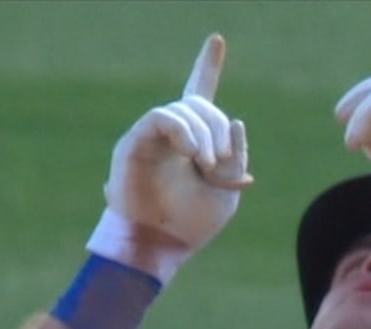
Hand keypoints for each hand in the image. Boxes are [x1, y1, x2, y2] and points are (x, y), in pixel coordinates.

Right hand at [88, 34, 252, 281]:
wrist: (160, 245)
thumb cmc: (192, 223)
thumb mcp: (228, 190)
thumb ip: (236, 157)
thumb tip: (234, 120)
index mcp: (194, 141)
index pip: (200, 95)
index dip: (207, 67)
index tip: (216, 41)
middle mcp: (171, 134)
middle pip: (199, 104)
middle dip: (218, 127)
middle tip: (222, 162)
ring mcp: (151, 137)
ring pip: (183, 109)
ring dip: (204, 134)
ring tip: (207, 165)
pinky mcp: (134, 143)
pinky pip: (161, 118)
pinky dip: (183, 131)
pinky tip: (192, 154)